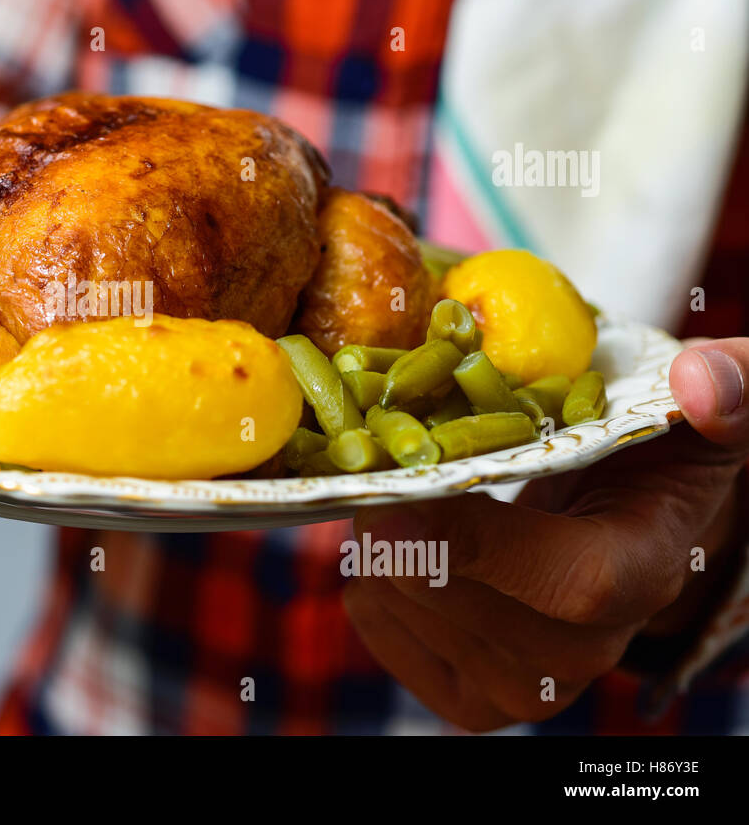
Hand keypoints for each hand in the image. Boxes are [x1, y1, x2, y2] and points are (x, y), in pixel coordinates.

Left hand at [344, 339, 748, 729]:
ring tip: (377, 500)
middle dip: (399, 535)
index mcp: (644, 566)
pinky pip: (400, 657)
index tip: (399, 496)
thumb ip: (727, 382)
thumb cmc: (647, 443)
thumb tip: (703, 383)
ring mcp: (537, 682)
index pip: (574, 583)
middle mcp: (594, 643)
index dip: (478, 545)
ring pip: (422, 627)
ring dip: (377, 558)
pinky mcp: (481, 697)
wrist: (619, 508)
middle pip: (473, 609)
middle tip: (365, 471)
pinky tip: (380, 554)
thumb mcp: (692, 404)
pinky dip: (369, 599)